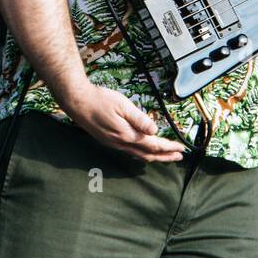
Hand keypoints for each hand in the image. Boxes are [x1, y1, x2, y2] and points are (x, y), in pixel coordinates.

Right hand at [60, 83, 186, 162]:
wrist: (77, 102)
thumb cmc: (99, 100)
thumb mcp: (123, 105)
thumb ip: (139, 119)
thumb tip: (155, 130)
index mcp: (127, 134)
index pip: (153, 145)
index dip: (169, 147)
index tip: (181, 148)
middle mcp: (121, 143)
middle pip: (148, 154)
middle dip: (165, 156)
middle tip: (179, 156)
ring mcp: (114, 144)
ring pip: (139, 155)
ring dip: (154, 157)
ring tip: (166, 156)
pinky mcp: (109, 141)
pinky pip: (130, 152)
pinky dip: (142, 154)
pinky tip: (144, 151)